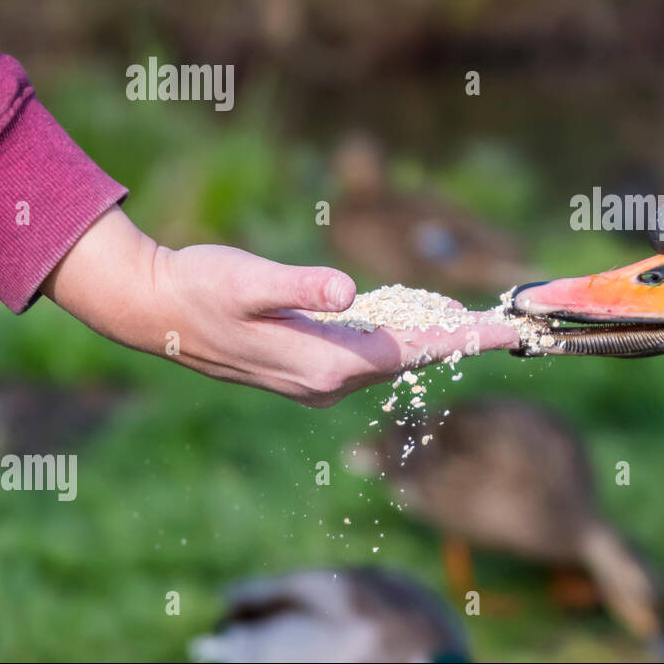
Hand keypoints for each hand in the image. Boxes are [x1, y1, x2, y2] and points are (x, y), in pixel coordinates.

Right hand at [42, 207, 518, 405]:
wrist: (158, 313)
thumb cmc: (202, 288)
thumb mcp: (249, 280)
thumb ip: (300, 287)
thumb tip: (349, 293)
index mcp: (326, 363)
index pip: (414, 350)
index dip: (464, 338)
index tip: (505, 331)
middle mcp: (328, 382)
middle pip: (411, 358)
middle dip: (457, 340)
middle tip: (503, 323)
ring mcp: (319, 382)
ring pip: (392, 358)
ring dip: (430, 339)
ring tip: (472, 323)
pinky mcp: (309, 371)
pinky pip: (370, 355)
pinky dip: (398, 337)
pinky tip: (414, 318)